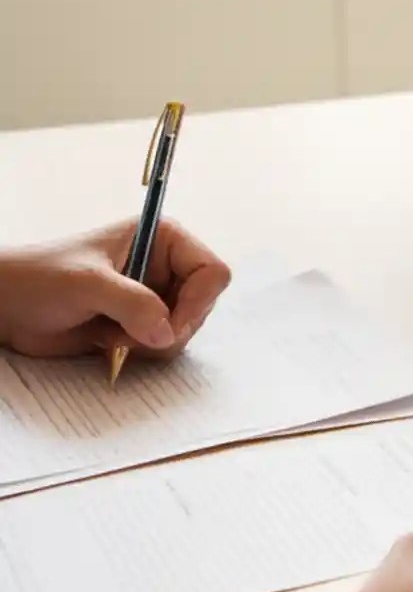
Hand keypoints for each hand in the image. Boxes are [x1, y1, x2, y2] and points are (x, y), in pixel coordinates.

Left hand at [0, 219, 231, 357]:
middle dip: (171, 326)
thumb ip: (132, 303)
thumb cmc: (38, 278)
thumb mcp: (87, 283)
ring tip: (113, 333)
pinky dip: (143, 352)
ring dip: (153, 342)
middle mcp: (166, 267)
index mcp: (163, 239)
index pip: (212, 271)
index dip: (199, 301)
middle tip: (133, 332)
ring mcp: (156, 297)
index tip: (170, 323)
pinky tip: (111, 340)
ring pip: (187, 330)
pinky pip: (166, 346)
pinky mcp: (143, 324)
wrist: (6, 307)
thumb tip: (167, 332)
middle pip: (203, 306)